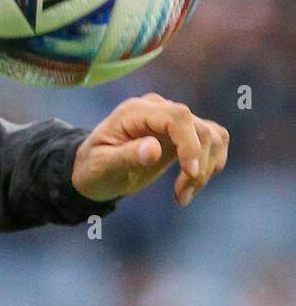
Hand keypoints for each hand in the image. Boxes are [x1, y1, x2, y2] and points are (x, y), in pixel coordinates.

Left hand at [71, 93, 228, 204]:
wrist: (93, 170)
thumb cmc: (93, 168)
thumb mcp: (102, 166)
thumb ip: (126, 156)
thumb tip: (154, 148)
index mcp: (135, 112)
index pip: (178, 116)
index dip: (190, 144)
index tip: (190, 173)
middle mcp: (157, 109)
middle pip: (200, 129)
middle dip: (198, 166)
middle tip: (181, 196)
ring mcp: (172, 120)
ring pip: (212, 137)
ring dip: (206, 169)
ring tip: (183, 194)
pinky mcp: (184, 133)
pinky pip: (213, 142)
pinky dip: (209, 165)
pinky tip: (189, 186)